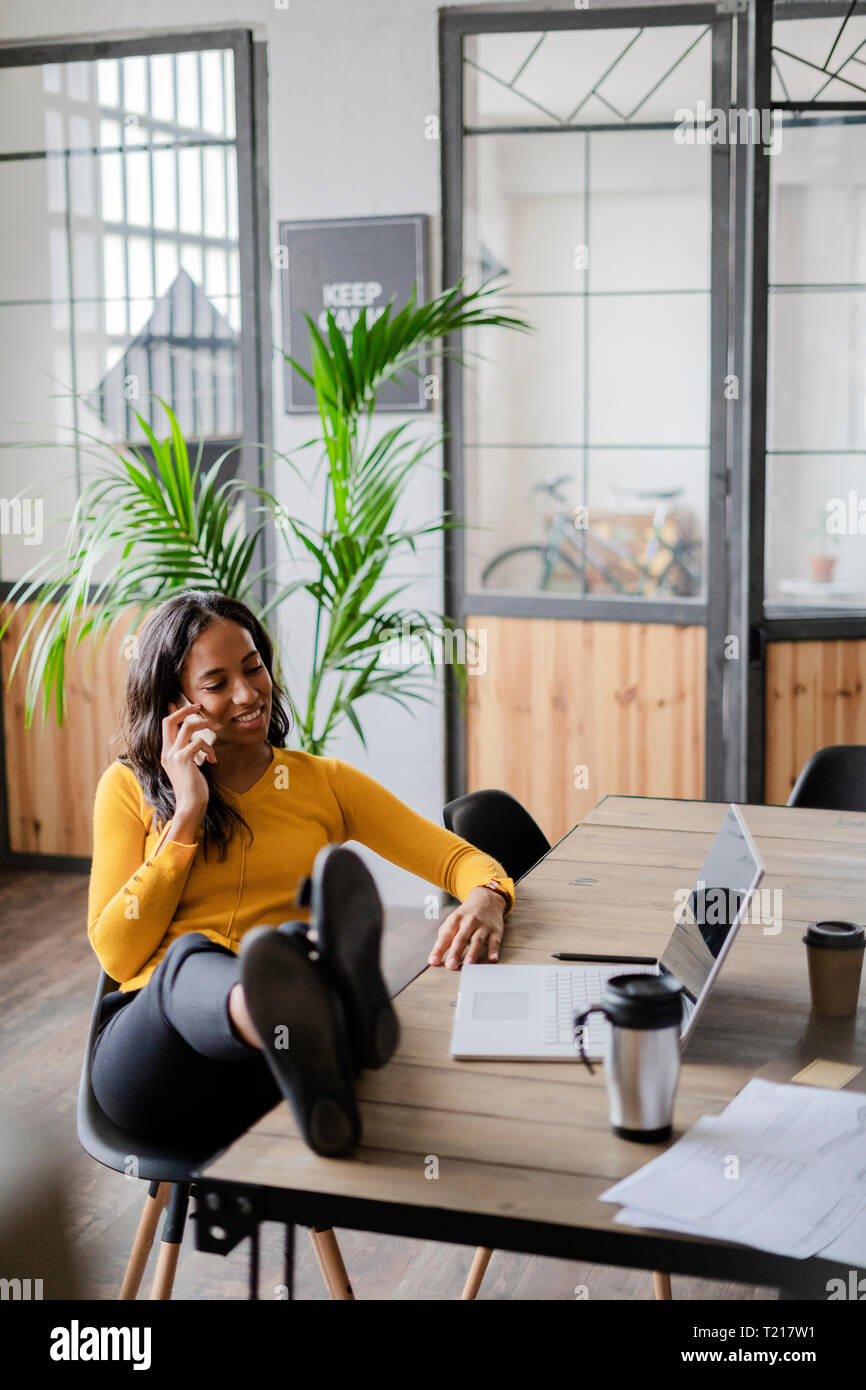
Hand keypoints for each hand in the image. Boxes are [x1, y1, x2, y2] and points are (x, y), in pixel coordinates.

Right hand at [161, 702, 220, 822]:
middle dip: (186, 710)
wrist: (190, 806)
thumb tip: (193, 740)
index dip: (175, 711)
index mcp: (166, 752)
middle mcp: (166, 752)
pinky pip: (198, 742)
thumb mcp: (187, 767)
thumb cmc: (192, 788)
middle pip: (169, 720)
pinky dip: (210, 748)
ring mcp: (173, 755)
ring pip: (188, 726)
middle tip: (200, 707)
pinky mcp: (183, 760)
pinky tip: (214, 760)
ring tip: (217, 729)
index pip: (165, 724)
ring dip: (205, 724)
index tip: (187, 705)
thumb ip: (187, 751)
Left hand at [427, 886, 505, 969]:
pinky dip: (494, 950)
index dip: (439, 949)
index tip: (433, 961)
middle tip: (450, 965)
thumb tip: (437, 954)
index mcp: (456, 919)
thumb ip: (445, 936)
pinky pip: (495, 941)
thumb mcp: (453, 920)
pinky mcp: (496, 931)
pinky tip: (492, 959)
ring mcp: (483, 926)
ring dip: (473, 952)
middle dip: (455, 952)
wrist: (487, 899)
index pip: (445, 935)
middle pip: (461, 938)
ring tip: (468, 965)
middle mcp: (469, 921)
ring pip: (477, 940)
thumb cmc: (466, 915)